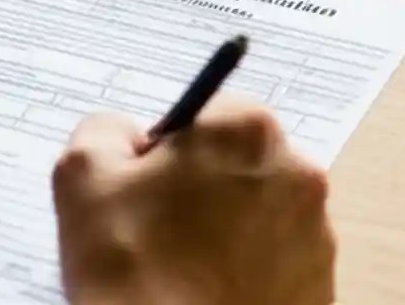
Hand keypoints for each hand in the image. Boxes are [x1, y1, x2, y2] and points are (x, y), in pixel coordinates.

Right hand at [52, 97, 335, 304]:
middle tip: (156, 235)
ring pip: (258, 215)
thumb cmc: (132, 269)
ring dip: (226, 233)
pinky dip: (247, 275)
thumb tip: (127, 137)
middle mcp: (298, 171)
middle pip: (236, 164)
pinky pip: (277, 264)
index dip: (165, 153)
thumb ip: (104, 131)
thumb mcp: (82, 176)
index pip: (202, 117)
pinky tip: (211, 297)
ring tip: (182, 275)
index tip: (142, 192)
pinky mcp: (322, 286)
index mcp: (245, 130)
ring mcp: (318, 233)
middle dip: (200, 190)